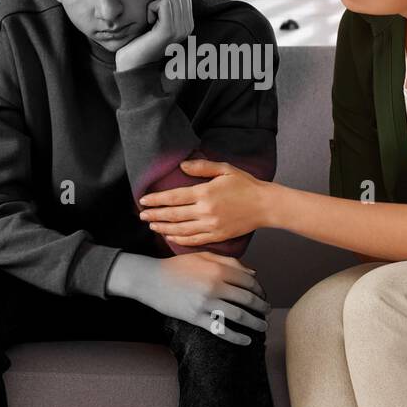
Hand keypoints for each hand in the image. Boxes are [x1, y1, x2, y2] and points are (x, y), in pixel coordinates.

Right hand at [108, 252, 270, 345]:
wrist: (150, 279)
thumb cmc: (177, 266)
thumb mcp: (203, 256)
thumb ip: (229, 262)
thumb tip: (254, 274)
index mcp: (218, 269)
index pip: (248, 282)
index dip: (260, 290)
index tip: (264, 296)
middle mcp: (214, 286)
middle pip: (247, 299)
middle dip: (262, 307)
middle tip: (268, 312)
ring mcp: (205, 303)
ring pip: (239, 316)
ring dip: (255, 323)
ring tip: (263, 327)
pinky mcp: (195, 318)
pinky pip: (221, 330)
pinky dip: (237, 337)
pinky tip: (247, 341)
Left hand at [114, 0, 193, 71]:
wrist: (134, 64)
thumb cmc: (139, 39)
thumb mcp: (156, 20)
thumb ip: (165, 5)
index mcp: (187, 22)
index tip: (156, 13)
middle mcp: (188, 26)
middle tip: (152, 17)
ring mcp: (180, 28)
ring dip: (154, 4)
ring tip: (151, 22)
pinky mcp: (169, 30)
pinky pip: (163, 3)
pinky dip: (151, 8)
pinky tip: (149, 23)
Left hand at [138, 160, 271, 246]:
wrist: (265, 205)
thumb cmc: (246, 185)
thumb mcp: (225, 169)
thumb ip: (202, 167)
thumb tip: (182, 166)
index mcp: (205, 193)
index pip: (173, 197)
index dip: (156, 200)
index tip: (143, 201)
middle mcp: (205, 211)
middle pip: (173, 215)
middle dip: (155, 215)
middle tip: (141, 216)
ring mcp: (211, 226)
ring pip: (180, 230)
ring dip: (163, 228)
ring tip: (152, 226)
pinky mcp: (217, 236)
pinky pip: (194, 240)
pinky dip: (179, 240)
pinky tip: (170, 237)